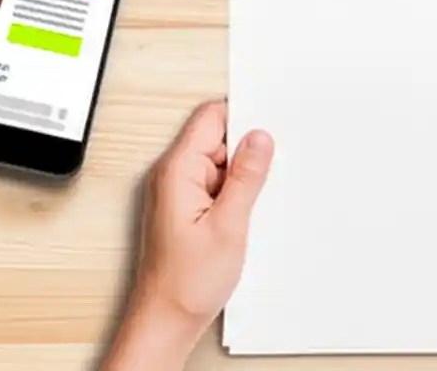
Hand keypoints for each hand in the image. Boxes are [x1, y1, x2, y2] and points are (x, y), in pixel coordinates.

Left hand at [102, 100, 273, 370]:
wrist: (167, 320)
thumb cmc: (186, 283)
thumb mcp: (229, 225)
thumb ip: (247, 176)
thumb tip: (260, 138)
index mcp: (177, 171)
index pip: (210, 117)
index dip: (243, 115)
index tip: (270, 123)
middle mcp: (172, 176)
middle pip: (217, 137)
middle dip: (247, 151)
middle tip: (264, 179)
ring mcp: (178, 192)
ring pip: (220, 163)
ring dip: (242, 177)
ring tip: (248, 209)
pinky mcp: (186, 208)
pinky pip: (216, 185)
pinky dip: (235, 194)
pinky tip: (243, 216)